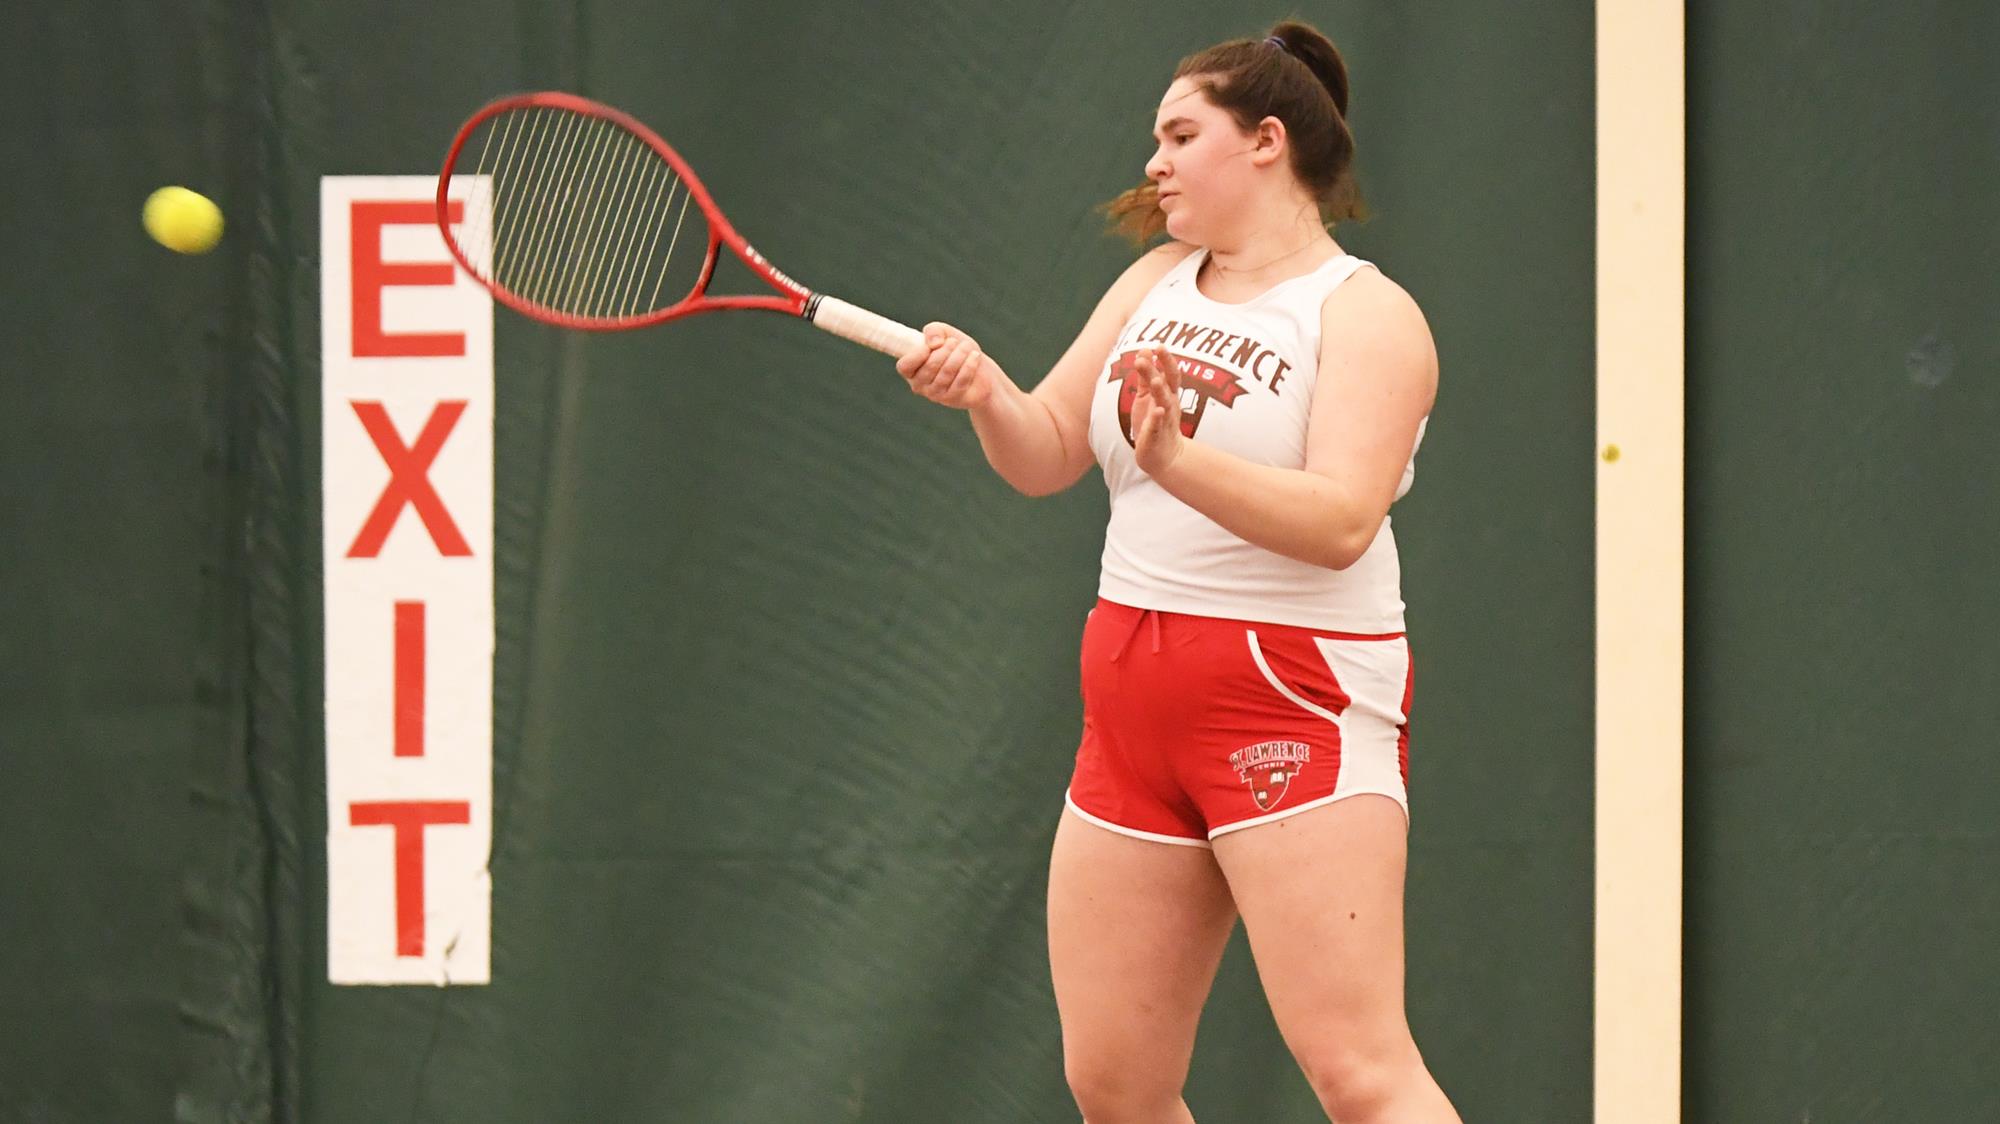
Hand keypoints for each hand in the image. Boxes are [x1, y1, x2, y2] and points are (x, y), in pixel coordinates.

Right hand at [894, 321, 995, 409]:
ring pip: (947, 372)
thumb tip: (934, 343)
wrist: (980, 370)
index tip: (932, 345)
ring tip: (967, 346)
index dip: (917, 354)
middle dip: (946, 349)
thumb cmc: (956, 351)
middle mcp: (920, 386)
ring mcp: (935, 395)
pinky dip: (969, 365)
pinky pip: (960, 380)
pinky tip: (975, 356)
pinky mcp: (953, 399)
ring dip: (959, 355)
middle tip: (955, 342)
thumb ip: (934, 330)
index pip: (904, 366)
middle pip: (930, 366)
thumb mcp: (944, 333)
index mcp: (911, 370)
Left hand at [1129, 343, 1184, 476]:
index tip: (1158, 344)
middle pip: (1170, 383)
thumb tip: (1145, 350)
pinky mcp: (1156, 436)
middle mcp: (1169, 405)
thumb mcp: (1149, 396)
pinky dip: (1157, 419)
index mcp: (1167, 395)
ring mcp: (1164, 421)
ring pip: (1164, 402)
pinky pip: (1157, 426)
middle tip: (1159, 349)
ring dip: (1160, 390)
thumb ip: (1146, 375)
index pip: (1170, 373)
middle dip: (1166, 365)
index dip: (1166, 359)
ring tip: (1155, 379)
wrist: (1163, 457)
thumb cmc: (1155, 423)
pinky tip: (1157, 411)